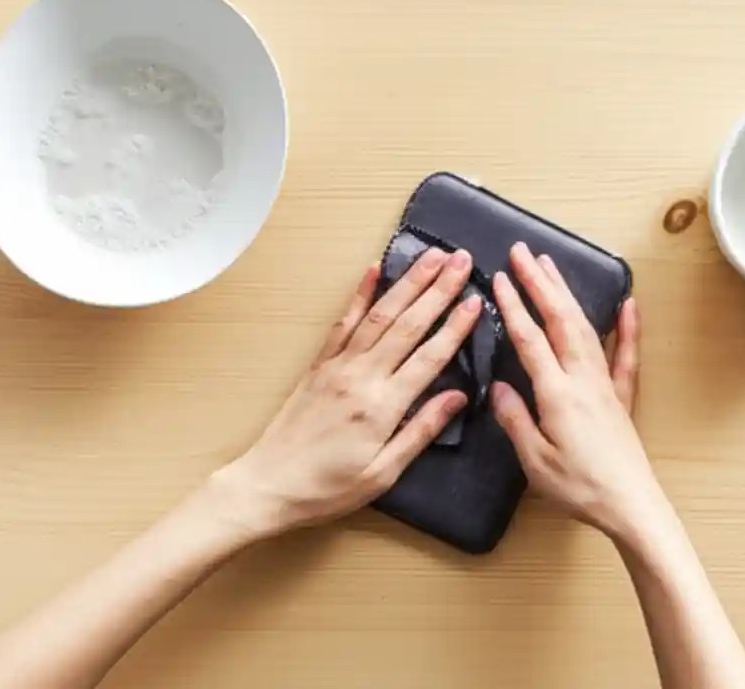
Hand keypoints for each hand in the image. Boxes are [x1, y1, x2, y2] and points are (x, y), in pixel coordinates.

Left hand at [210, 248, 480, 539]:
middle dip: (437, 289)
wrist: (268, 485)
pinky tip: (373, 270)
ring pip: (380, 315)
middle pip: (408, 325)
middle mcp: (361, 377)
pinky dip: (360, 294)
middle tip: (461, 260)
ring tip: (431, 256)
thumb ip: (421, 431)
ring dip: (407, 282)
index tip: (476, 299)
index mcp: (383, 407)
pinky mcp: (319, 365)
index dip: (455, 327)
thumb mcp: (383, 473)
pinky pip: (344, 322)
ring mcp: (338, 366)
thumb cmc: (328, 488)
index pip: (429, 357)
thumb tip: (457, 398)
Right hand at [490, 242, 667, 540]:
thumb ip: (515, 420)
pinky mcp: (621, 398)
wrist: (631, 505)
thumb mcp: (535, 461)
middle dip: (539, 283)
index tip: (500, 277)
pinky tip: (628, 304)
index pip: (530, 339)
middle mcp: (583, 380)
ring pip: (585, 327)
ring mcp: (606, 385)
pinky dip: (626, 327)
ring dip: (567, 293)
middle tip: (522, 252)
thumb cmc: (581, 488)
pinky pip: (625, 355)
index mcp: (557, 394)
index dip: (514, 306)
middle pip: (559, 320)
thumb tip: (500, 387)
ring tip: (550, 266)